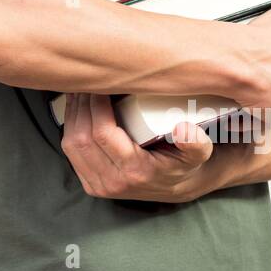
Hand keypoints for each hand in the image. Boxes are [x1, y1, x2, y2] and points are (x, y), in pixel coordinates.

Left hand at [60, 92, 220, 202]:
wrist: (176, 187)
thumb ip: (196, 141)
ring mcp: (98, 186)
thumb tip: (182, 128)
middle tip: (85, 83)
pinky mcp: (90, 184)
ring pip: (71, 144)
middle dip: (80, 106)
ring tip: (79, 92)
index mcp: (135, 172)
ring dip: (72, 115)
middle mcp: (112, 182)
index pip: (102, 134)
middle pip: (81, 138)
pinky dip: (70, 127)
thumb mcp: (199, 152)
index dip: (95, 106)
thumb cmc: (184, 163)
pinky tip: (77, 109)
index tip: (99, 85)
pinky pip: (70, 153)